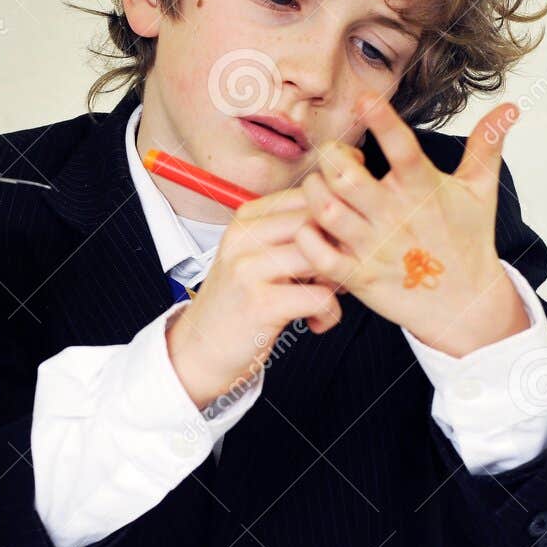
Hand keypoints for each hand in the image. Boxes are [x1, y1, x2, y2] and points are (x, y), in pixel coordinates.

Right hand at [164, 187, 342, 408]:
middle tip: (339, 277)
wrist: (200, 349)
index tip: (336, 250)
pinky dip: (329, 313)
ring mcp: (248, 269)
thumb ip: (291, 235)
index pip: (309, 197)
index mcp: (245, 219)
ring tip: (326, 299)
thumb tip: (346, 221)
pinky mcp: (260, 304)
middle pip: (318, 223)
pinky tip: (316, 322)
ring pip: (321, 256)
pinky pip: (319, 297)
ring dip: (338, 282)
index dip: (335, 223)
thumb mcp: (255, 257)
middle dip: (341, 249)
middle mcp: (243, 237)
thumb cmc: (239, 303)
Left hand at [293, 93, 529, 357]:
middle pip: (344, 174)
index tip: (365, 97)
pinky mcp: (358, 277)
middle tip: (336, 157)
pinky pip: (318, 255)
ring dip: (313, 191)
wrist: (466, 305)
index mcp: (422, 188)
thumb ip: (487, 145)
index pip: (401, 146)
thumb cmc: (468, 241)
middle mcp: (394, 215)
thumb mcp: (481, 190)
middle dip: (331, 155)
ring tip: (322, 186)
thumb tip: (510, 107)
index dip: (381, 118)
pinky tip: (312, 226)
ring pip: (324, 209)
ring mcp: (374, 247)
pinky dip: (306, 237)